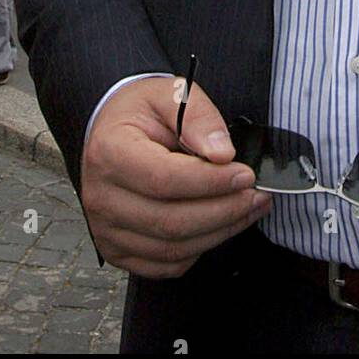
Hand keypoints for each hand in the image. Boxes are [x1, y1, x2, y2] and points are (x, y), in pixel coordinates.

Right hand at [80, 76, 270, 277]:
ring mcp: (105, 229)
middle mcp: (101, 197)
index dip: (211, 182)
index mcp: (109, 153)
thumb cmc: (140, 112)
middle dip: (224, 211)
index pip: (164, 179)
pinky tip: (219, 226)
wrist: (110, 130)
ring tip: (249, 209)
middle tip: (257, 195)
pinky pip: (165, 265)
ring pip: (172, 248)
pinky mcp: (117, 249)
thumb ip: (198, 117)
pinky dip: (199, 250)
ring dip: (220, 232)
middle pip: (170, 221)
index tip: (245, 175)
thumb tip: (221, 153)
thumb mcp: (170, 94)